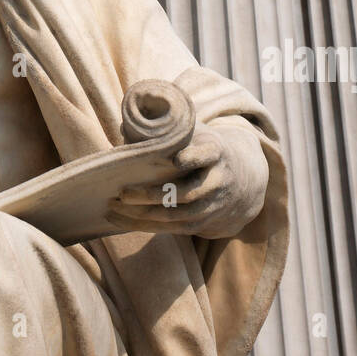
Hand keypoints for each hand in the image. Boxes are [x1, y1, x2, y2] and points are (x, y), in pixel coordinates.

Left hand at [106, 122, 268, 238]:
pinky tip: (122, 220)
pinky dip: (146, 226)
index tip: (177, 160)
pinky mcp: (203, 223)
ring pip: (178, 215)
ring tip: (116, 207)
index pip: (206, 155)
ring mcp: (212, 205)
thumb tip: (125, 126)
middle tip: (123, 191)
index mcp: (216, 152)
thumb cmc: (202, 148)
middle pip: (187, 192)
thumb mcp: (194, 132)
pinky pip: (173, 228)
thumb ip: (166, 128)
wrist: (239, 179)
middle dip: (154, 194)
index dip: (193, 158)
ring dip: (145, 214)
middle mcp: (218, 181)